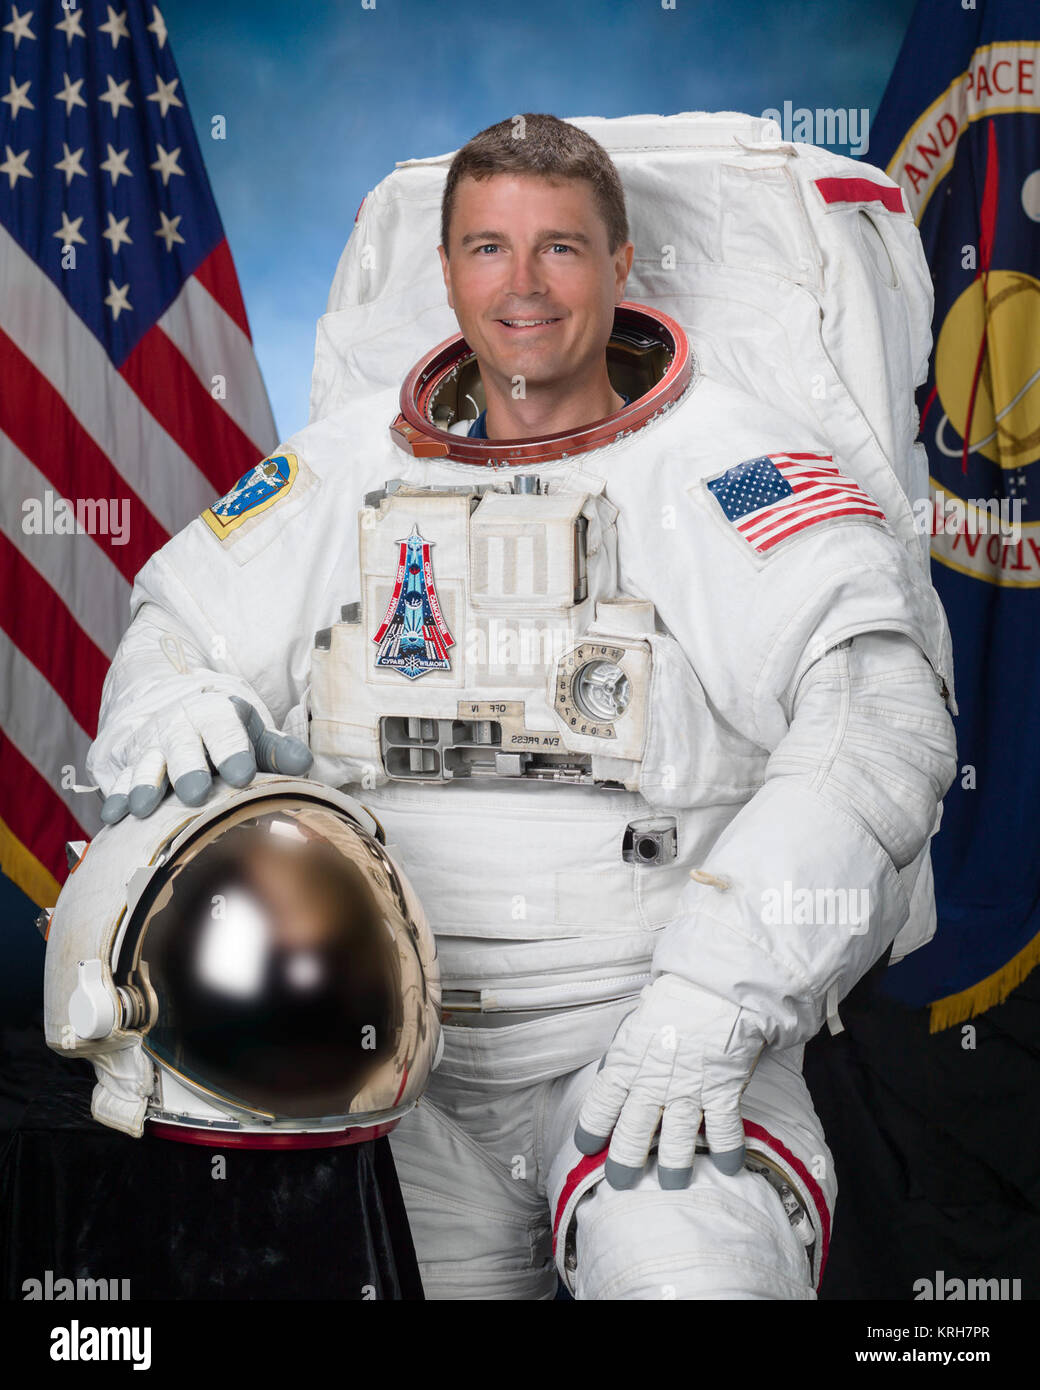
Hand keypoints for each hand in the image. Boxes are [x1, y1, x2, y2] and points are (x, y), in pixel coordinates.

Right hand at [100, 695, 311, 822]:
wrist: (185, 716)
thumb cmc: (230, 736)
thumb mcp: (256, 736)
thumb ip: (277, 751)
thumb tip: (303, 765)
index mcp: (217, 715)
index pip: (225, 729)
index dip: (232, 750)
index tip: (242, 774)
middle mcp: (181, 726)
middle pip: (183, 746)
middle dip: (188, 769)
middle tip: (195, 793)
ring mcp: (153, 745)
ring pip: (147, 763)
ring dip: (145, 784)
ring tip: (144, 807)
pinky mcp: (131, 763)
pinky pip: (121, 780)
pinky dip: (117, 797)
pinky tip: (114, 816)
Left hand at [574, 973, 765, 1189]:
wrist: (715, 983)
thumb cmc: (674, 999)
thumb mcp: (636, 1023)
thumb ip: (626, 1055)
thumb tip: (614, 1078)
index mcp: (626, 1061)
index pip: (601, 1103)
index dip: (592, 1129)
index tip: (588, 1147)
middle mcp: (653, 1080)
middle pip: (632, 1131)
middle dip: (624, 1160)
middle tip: (620, 1181)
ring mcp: (688, 1088)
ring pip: (675, 1139)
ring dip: (672, 1165)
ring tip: (670, 1183)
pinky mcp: (721, 1089)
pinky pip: (723, 1129)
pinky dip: (726, 1151)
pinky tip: (727, 1168)